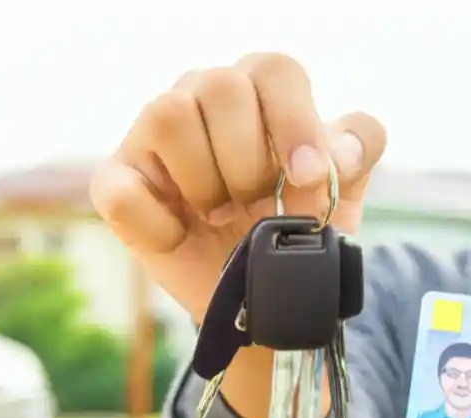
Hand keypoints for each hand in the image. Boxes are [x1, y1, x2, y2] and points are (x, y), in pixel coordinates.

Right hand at [89, 52, 386, 323]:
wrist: (253, 293)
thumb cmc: (292, 227)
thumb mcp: (341, 196)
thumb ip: (354, 158)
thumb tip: (337, 154)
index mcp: (260, 90)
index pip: (276, 71)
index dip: (295, 122)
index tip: (309, 177)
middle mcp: (202, 97)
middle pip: (223, 87)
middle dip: (249, 160)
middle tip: (256, 203)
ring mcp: (152, 134)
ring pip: (169, 116)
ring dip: (205, 182)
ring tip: (220, 215)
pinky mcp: (116, 181)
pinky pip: (124, 190)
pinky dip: (158, 223)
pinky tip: (180, 237)